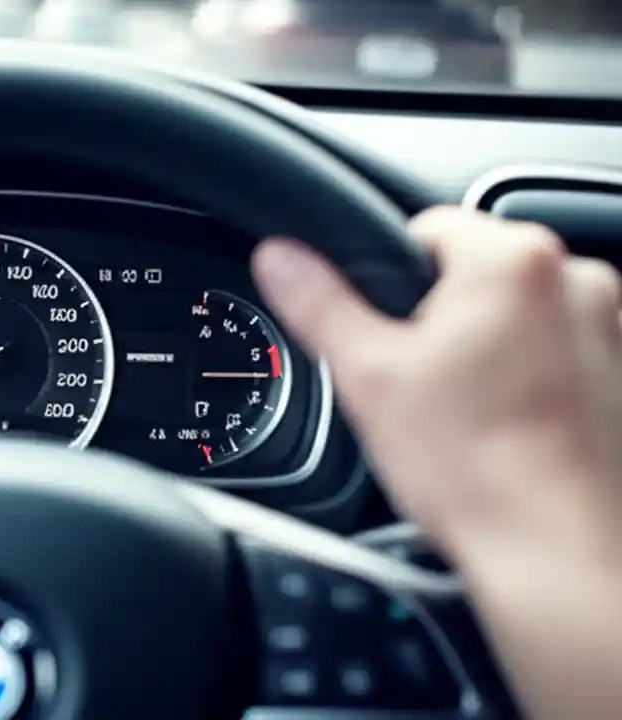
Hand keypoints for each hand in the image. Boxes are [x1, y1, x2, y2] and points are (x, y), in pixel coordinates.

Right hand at [252, 207, 621, 719]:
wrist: (557, 555)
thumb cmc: (474, 470)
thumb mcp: (366, 376)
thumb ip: (317, 302)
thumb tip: (278, 256)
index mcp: (512, 260)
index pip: (425, 228)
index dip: (386, 282)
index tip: (384, 337)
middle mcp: (578, 281)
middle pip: (474, 276)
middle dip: (438, 323)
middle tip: (418, 387)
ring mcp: (613, 330)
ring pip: (517, 319)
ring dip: (487, 351)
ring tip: (463, 417)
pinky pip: (559, 356)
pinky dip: (529, 382)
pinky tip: (504, 432)